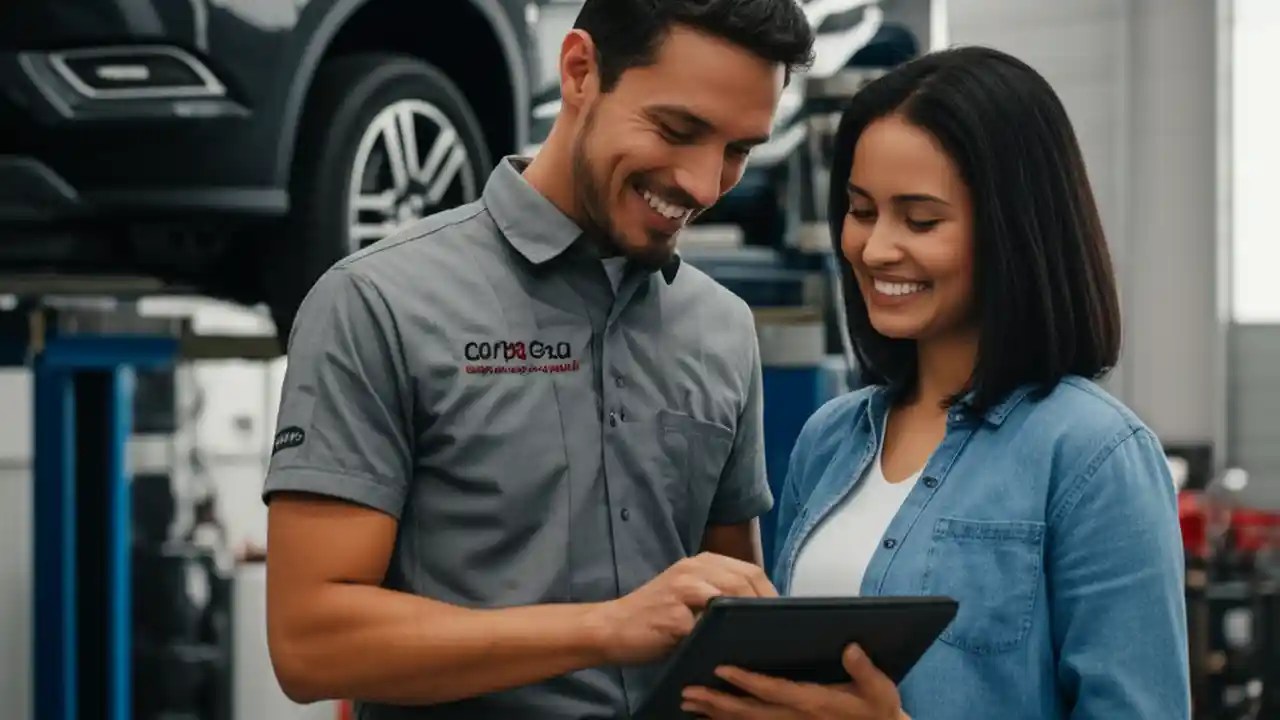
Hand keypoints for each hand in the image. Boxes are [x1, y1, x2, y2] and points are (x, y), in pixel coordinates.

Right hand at [590, 552, 776, 664]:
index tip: (781, 616)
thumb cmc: (655, 617)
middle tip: (775, 630)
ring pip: (730, 595)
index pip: (750, 570)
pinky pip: (707, 624)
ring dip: (746, 617)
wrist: (612, 627)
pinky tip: (728, 646)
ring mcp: (682, 588)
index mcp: (702, 562)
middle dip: (765, 605)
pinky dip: (721, 635)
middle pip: (745, 579)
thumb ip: (720, 596)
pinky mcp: (673, 614)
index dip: (771, 593)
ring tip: (756, 636)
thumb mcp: (690, 596)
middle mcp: (693, 568)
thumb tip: (762, 613)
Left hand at [681, 644, 907, 719]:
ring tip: (688, 703)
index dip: (747, 681)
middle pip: (748, 711)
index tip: (722, 669)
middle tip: (688, 691)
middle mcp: (794, 717)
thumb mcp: (880, 690)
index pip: (773, 691)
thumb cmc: (877, 710)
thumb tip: (851, 648)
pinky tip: (708, 715)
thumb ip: (865, 670)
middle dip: (716, 702)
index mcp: (812, 701)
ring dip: (715, 713)